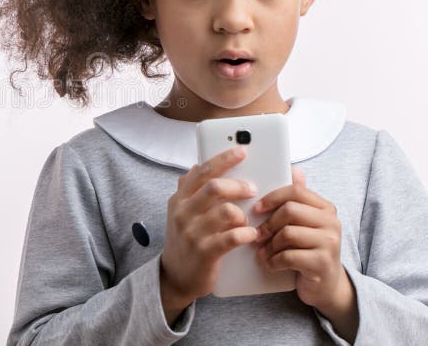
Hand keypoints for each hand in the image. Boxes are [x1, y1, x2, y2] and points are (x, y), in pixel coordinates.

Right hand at [161, 145, 258, 306]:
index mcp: (179, 198)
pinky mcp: (204, 253)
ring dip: (243, 214)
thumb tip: (201, 165)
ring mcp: (192, 233)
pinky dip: (246, 234)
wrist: (175, 276)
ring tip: (247, 220)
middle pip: (214, 187)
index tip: (242, 150)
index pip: (202, 171)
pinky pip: (231, 238)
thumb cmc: (186, 240)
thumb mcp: (181, 212)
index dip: (223, 159)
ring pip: (226, 212)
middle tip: (253, 188)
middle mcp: (182, 212)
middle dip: (238, 185)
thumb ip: (191, 190)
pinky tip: (250, 235)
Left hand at [252, 166, 348, 309]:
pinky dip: (274, 261)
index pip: (296, 191)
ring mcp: (330, 244)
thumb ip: (297, 199)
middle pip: (289, 211)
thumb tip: (294, 169)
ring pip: (287, 234)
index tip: (256, 208)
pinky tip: (270, 264)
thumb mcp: (304, 223)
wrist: (326, 285)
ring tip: (263, 252)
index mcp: (325, 208)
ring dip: (269, 245)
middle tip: (257, 235)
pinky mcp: (323, 264)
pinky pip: (289, 257)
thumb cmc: (308, 249)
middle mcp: (332, 223)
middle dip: (268, 223)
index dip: (272, 197)